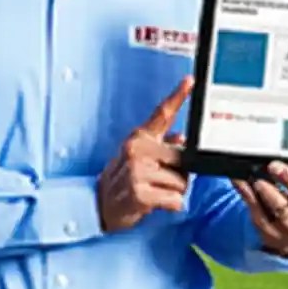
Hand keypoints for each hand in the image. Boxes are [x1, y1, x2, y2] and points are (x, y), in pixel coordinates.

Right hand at [96, 76, 192, 232]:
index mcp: (139, 138)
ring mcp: (137, 171)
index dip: (178, 96)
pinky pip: (175, 199)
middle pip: (182, 159)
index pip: (162, 114)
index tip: (190, 80)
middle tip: (158, 182)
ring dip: (173, 192)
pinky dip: (170, 205)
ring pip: (181, 182)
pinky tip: (152, 204)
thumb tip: (181, 137)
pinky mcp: (140, 193)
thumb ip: (161, 146)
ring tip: (153, 193)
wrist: (98, 208)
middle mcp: (137, 150)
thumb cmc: (121, 182)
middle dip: (178, 175)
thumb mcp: (137, 159)